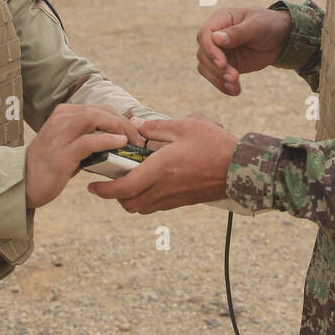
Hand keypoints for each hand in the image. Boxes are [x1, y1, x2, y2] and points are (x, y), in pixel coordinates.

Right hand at [25, 104, 142, 208]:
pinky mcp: (61, 154)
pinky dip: (108, 140)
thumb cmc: (50, 166)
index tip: (134, 132)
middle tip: (138, 138)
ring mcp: (59, 135)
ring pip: (94, 118)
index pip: (99, 108)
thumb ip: (88, 138)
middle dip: (123, 122)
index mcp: (63, 114)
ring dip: (118, 128)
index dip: (120, 118)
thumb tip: (118, 139)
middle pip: (100, 110)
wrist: (24, 183)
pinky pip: (88, 141)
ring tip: (131, 141)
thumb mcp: (69, 145)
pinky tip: (120, 144)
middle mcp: (60, 119)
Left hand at [88, 117, 238, 213]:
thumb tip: (136, 127)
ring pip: (142, 207)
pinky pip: (156, 206)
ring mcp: (174, 198)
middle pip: (129, 203)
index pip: (125, 187)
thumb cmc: (215, 145)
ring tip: (128, 180)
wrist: (241, 168)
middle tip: (109, 179)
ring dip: (130, 198)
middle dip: (115, 195)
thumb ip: (157, 128)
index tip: (92, 186)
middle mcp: (164, 188)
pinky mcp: (183, 201)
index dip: (105, 190)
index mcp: (161, 169)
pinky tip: (150, 182)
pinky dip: (145, 199)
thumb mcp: (186, 126)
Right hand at [195, 7, 292, 95]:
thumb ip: (238, 32)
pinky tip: (234, 91)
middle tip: (234, 77)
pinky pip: (215, 77)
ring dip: (218, 79)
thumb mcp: (258, 26)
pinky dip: (223, 86)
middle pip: (203, 54)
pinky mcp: (225, 65)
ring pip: (206, 68)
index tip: (223, 64)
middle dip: (216, 69)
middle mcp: (215, 35)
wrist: (281, 38)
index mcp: (220, 19)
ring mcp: (218, 51)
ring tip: (235, 86)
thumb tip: (216, 38)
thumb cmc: (269, 25)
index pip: (205, 35)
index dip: (210, 50)